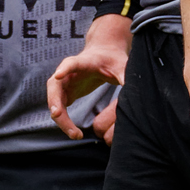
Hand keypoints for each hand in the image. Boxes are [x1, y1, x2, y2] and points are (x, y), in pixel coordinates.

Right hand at [47, 15, 129, 138]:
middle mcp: (67, 72)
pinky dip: (64, 121)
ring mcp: (63, 83)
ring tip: (75, 134)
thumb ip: (126, 77)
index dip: (64, 69)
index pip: (71, 63)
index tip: (58, 75)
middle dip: (54, 101)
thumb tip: (135, 94)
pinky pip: (59, 109)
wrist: (104, 54)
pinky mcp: (65, 93)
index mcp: (83, 61)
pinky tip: (75, 133)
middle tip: (58, 115)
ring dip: (60, 118)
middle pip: (55, 86)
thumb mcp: (123, 67)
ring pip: (54, 101)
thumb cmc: (112, 60)